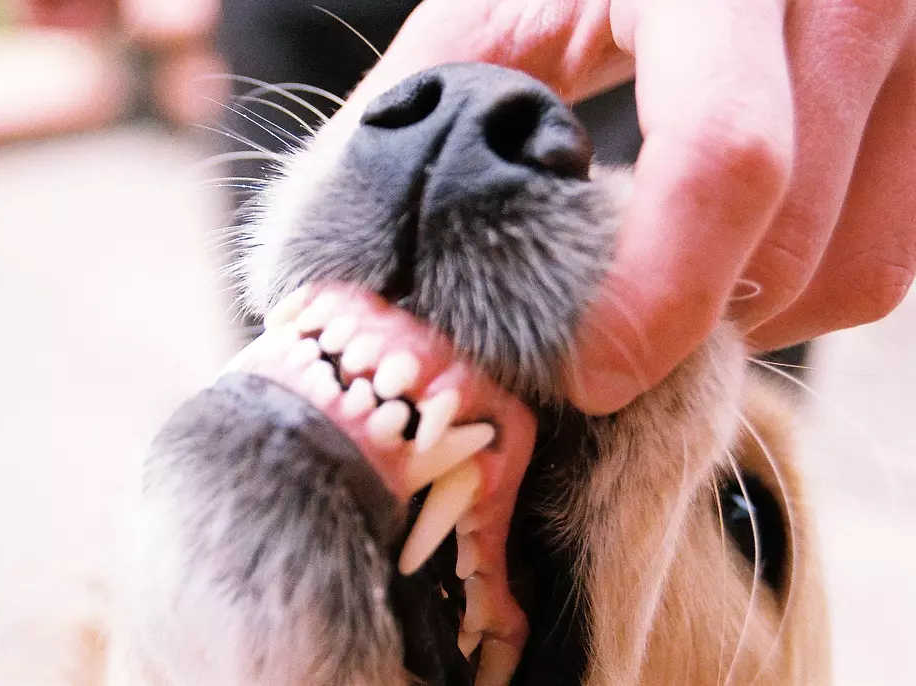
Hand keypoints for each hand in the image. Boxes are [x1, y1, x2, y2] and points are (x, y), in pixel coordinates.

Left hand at [337, 0, 915, 413]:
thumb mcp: (491, 4)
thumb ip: (430, 104)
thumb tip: (355, 254)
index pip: (728, 157)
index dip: (660, 296)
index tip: (587, 375)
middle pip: (799, 241)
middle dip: (689, 323)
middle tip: (599, 339)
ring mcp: (906, 47)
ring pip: (861, 267)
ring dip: (748, 319)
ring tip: (659, 291)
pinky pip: (893, 248)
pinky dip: (805, 290)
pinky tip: (722, 260)